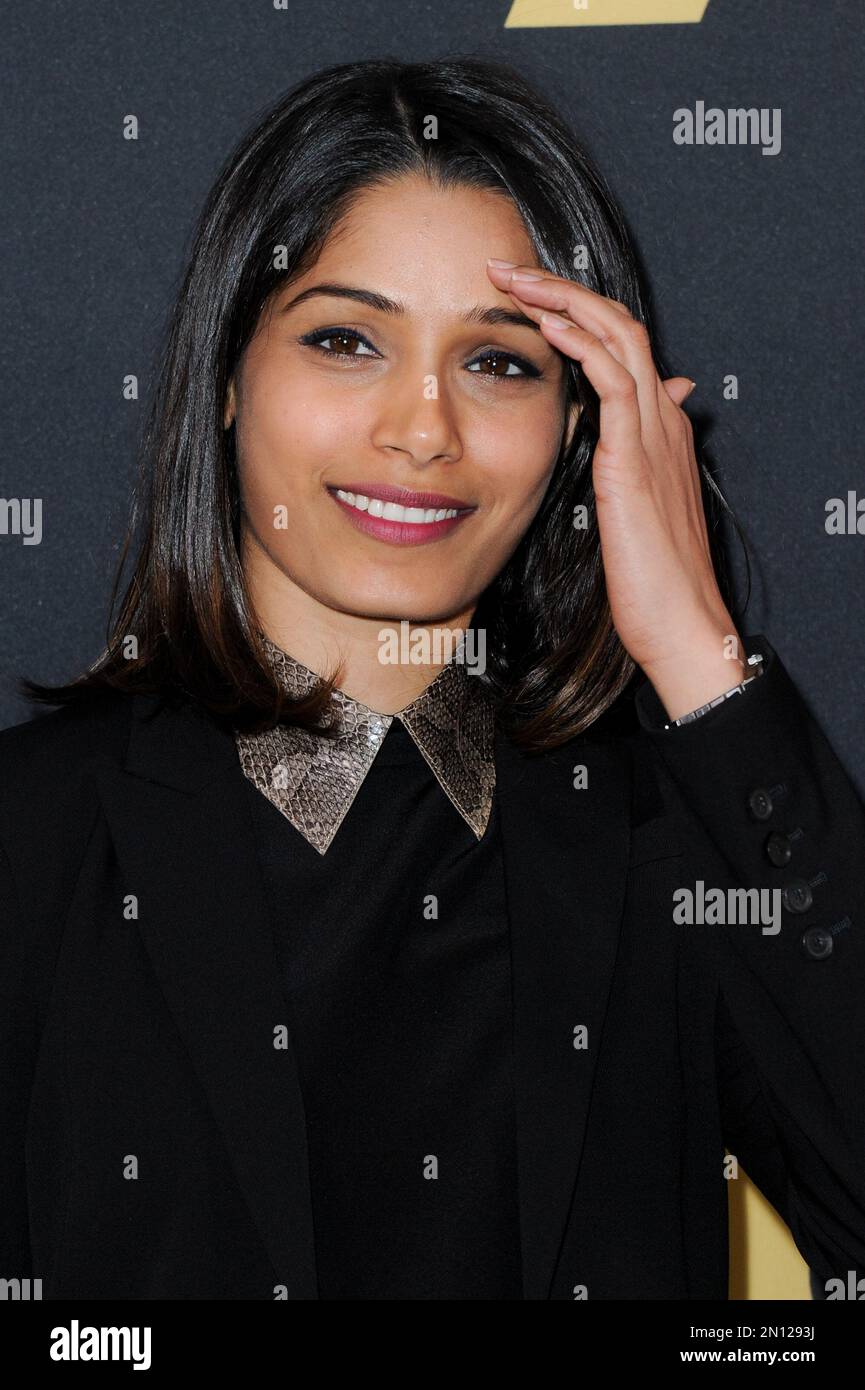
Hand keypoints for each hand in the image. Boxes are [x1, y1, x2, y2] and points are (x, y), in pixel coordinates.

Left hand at [486, 259, 746, 720]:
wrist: (681, 622)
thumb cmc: (649, 579)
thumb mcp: (631, 511)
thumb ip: (620, 467)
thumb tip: (608, 445)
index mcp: (659, 429)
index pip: (620, 347)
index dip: (574, 313)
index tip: (521, 299)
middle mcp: (662, 419)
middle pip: (619, 324)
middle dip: (562, 287)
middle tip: (506, 268)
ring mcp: (654, 434)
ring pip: (618, 335)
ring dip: (563, 298)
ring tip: (514, 277)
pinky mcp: (636, 458)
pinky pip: (616, 380)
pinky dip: (581, 344)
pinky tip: (544, 325)